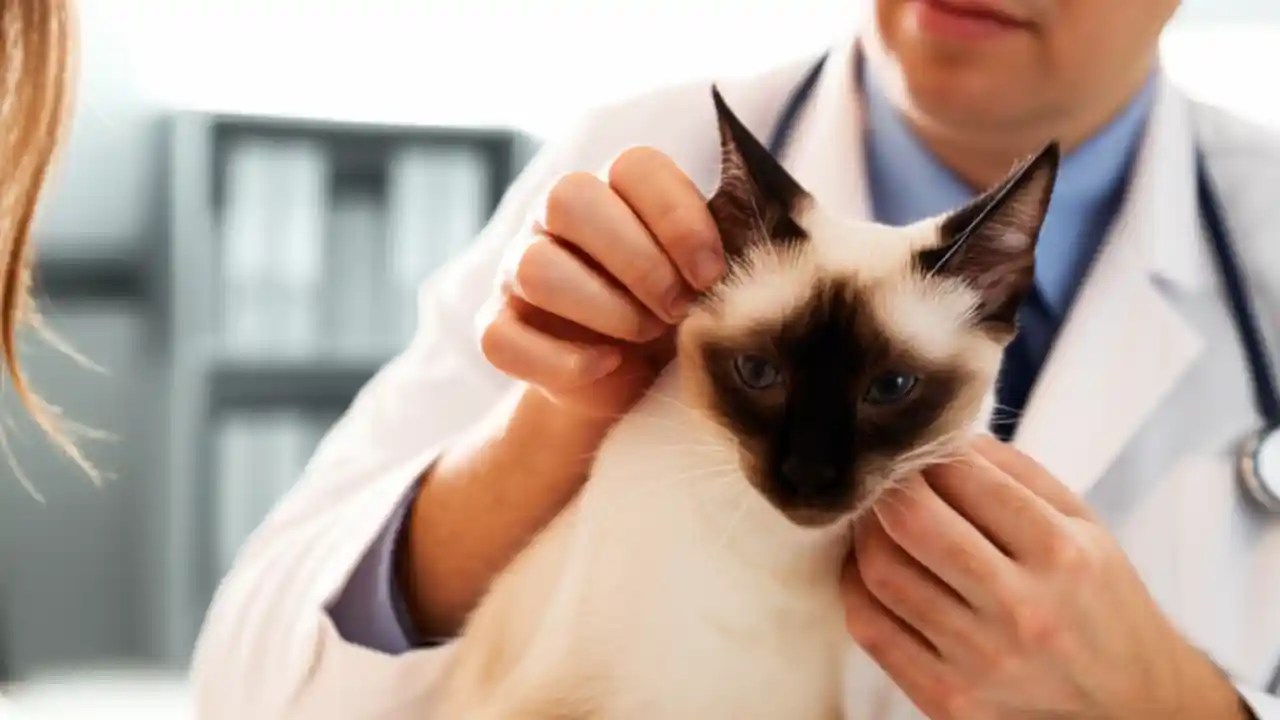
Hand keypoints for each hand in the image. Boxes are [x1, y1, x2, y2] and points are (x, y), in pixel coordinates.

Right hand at [479, 146, 724, 417]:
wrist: (626, 382)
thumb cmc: (673, 314)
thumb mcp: (703, 281)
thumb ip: (722, 257)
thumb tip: (757, 258)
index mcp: (613, 188)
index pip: (634, 166)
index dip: (677, 218)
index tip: (712, 273)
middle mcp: (555, 216)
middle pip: (570, 199)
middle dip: (638, 262)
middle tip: (678, 308)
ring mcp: (516, 269)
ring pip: (537, 268)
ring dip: (606, 310)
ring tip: (644, 335)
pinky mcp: (496, 326)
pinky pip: (504, 338)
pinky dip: (565, 362)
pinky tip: (606, 365)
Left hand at [842, 436, 1245, 719]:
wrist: (1131, 707)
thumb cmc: (1100, 603)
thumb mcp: (1084, 525)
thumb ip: (1016, 472)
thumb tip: (945, 435)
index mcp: (1061, 554)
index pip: (963, 477)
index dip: (927, 450)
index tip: (917, 445)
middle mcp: (1021, 609)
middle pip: (910, 521)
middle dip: (886, 485)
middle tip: (885, 478)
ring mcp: (981, 661)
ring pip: (880, 573)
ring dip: (865, 533)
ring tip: (878, 520)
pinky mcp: (948, 700)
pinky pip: (871, 629)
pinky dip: (857, 588)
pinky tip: (872, 570)